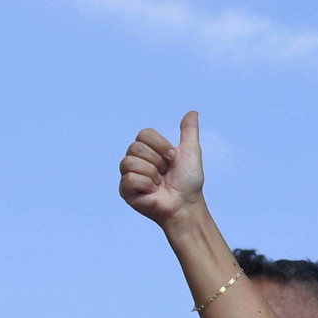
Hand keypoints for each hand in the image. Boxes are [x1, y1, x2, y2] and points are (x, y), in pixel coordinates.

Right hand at [122, 111, 205, 225]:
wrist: (186, 204)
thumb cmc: (189, 181)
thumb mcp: (191, 151)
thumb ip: (189, 132)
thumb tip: (192, 112)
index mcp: (149, 150)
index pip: (144, 134)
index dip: (161, 145)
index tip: (173, 158)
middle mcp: (136, 160)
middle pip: (136, 147)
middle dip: (157, 161)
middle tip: (165, 173)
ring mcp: (129, 175)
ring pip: (130, 162)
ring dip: (151, 173)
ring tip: (159, 183)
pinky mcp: (125, 190)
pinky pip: (129, 178)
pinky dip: (146, 185)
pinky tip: (152, 192)